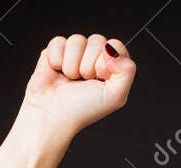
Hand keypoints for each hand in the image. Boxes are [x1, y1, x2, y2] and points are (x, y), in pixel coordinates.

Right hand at [18, 33, 134, 140]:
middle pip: (97, 40)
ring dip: (72, 64)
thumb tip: (113, 49)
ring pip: (77, 40)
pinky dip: (56, 60)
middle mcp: (93, 58)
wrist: (52, 115)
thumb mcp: (115, 96)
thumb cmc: (82, 109)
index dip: (107, 60)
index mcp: (110, 67)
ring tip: (70, 79)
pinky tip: (56, 72)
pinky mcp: (55, 51)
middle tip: (83, 81)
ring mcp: (74, 54)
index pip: (115, 45)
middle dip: (88, 64)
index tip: (100, 78)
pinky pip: (58, 41)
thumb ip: (127, 71)